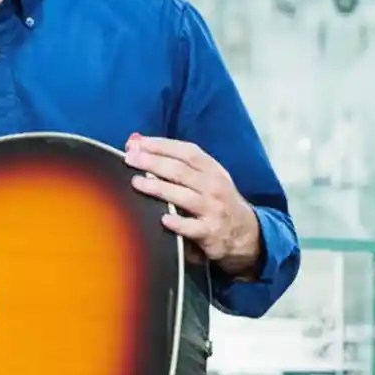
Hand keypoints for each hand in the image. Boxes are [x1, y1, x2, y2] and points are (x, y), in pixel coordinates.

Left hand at [124, 134, 261, 277]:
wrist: (245, 233)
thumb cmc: (215, 199)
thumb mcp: (203, 176)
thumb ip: (172, 159)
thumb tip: (134, 140)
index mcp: (212, 170)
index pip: (188, 152)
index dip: (162, 145)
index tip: (137, 143)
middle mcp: (214, 187)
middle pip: (181, 171)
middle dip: (153, 163)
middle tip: (129, 159)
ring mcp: (213, 210)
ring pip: (184, 197)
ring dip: (159, 188)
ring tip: (136, 182)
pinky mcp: (210, 233)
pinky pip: (192, 227)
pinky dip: (178, 223)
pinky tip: (162, 218)